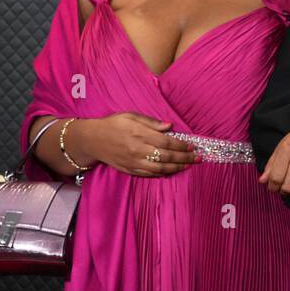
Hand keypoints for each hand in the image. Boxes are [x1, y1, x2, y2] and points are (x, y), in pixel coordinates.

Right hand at [73, 112, 196, 176]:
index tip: (192, 146)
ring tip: (188, 166)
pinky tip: (171, 171)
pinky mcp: (129, 170)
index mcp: (138, 134)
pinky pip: (149, 174)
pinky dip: (162, 174)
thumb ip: (150, 122)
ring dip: (176, 168)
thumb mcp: (130, 116)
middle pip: (166, 156)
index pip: (166, 142)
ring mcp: (133, 162)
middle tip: (197, 158)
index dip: (181, 145)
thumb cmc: (112, 125)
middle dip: (184, 158)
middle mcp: (137, 150)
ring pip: (160, 168)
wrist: (91, 140)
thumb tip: (169, 126)